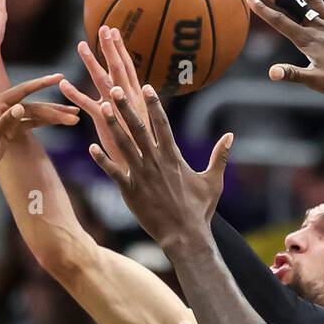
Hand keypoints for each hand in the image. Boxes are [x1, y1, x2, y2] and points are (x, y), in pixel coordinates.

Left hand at [0, 75, 78, 197]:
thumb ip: (5, 121)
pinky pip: (31, 124)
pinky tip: (58, 123)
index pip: (24, 91)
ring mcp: (7, 118)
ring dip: (53, 117)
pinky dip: (44, 124)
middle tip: (75, 112)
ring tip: (73, 119)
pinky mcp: (9, 130)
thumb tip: (21, 107)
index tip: (59, 77)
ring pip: (35, 115)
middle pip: (34, 105)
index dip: (42, 84)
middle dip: (55, 109)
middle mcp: (3, 108)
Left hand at [60, 26, 154, 168]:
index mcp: (140, 103)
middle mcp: (131, 104)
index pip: (130, 71)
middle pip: (120, 71)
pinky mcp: (107, 128)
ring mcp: (120, 114)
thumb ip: (138, 115)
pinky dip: (76, 96)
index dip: (121, 50)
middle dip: (111, 48)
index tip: (114, 31)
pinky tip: (64, 84)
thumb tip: (132, 107)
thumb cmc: (150, 158)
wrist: (151, 177)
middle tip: (103, 27)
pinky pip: (89, 108)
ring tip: (80, 45)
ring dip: (92, 63)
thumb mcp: (146, 131)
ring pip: (104, 83)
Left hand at [89, 86, 231, 248]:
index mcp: (174, 157)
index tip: (146, 87)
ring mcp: (141, 176)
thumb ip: (220, 156)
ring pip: (123, 145)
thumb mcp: (213, 181)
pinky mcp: (130, 191)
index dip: (154, 104)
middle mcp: (156, 162)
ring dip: (112, 126)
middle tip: (114, 89)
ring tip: (101, 108)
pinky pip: (114, 172)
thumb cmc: (200, 211)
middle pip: (138, 128)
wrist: (185, 236)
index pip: (162, 124)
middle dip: (126, 107)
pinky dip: (103, 160)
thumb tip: (231, 136)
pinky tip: (92, 147)